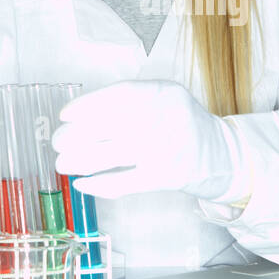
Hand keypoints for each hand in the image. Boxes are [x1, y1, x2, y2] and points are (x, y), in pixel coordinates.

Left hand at [52, 80, 246, 200]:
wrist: (220, 155)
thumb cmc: (182, 123)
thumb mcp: (166, 98)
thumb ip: (132, 100)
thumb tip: (80, 115)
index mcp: (164, 93)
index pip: (119, 95)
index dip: (87, 105)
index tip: (65, 115)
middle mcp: (165, 119)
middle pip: (110, 125)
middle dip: (76, 135)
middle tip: (58, 141)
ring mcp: (165, 150)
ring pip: (111, 155)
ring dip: (80, 161)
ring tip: (62, 163)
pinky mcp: (164, 178)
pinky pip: (123, 183)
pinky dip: (98, 185)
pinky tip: (82, 184)